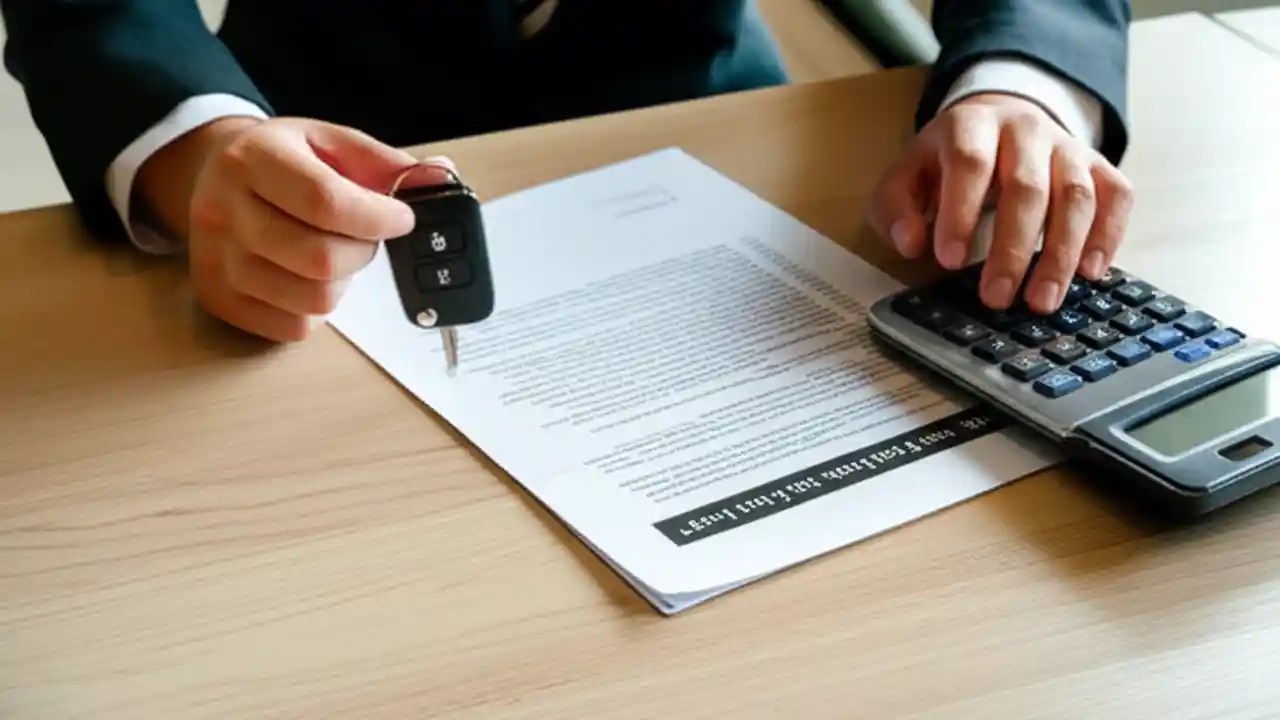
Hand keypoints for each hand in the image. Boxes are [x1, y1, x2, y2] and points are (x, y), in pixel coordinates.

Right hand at [136, 116, 453, 341]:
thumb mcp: (331, 143)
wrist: (209, 174)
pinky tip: (306, 277)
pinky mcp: (219, 300)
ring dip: (343, 282)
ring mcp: (217, 261)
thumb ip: (386, 163)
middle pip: (320, 258)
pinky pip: (293, 327)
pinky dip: (315, 309)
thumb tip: (440, 176)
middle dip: (363, 251)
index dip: (376, 218)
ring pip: (312, 300)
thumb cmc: (283, 160)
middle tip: (365, 236)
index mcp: (253, 158)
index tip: (403, 218)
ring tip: (333, 253)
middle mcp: (224, 209)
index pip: (323, 201)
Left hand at [868, 93, 1133, 314]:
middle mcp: (1026, 130)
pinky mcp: (1099, 166)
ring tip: (1042, 302)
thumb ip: (895, 207)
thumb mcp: (907, 174)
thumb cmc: (948, 161)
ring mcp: (1068, 147)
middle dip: (1012, 248)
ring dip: (1062, 253)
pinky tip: (1090, 274)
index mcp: (971, 126)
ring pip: (1076, 195)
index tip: (950, 261)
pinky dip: (1108, 235)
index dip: (960, 212)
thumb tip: (910, 244)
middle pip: (1027, 187)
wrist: (1002, 119)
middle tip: (996, 298)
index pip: (970, 164)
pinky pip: (1116, 197)